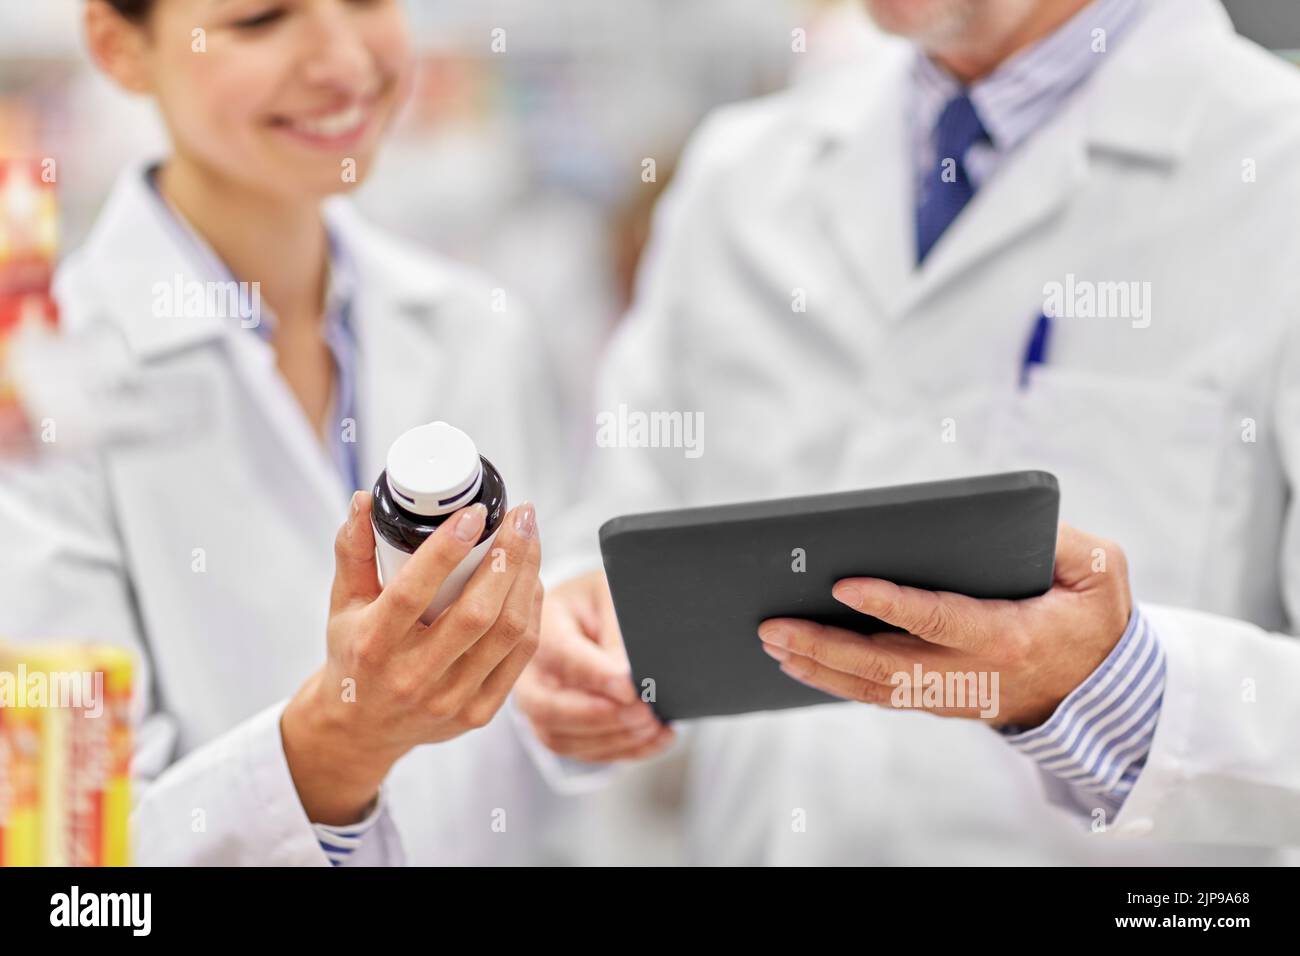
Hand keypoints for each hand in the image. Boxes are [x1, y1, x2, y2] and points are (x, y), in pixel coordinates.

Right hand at [282, 492, 541, 824]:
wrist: (361, 729)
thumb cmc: (354, 654)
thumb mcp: (342, 603)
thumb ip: (353, 550)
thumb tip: (364, 500)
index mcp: (373, 645)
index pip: (413, 592)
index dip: (447, 550)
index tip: (475, 513)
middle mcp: (412, 677)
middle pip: (477, 613)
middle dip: (509, 556)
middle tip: (521, 516)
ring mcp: (450, 700)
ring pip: (508, 633)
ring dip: (527, 579)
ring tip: (530, 540)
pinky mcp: (478, 714)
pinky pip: (521, 656)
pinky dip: (532, 613)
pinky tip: (531, 582)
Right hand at [515, 569, 673, 761]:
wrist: (589, 615)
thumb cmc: (602, 602)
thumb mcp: (612, 598)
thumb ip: (617, 633)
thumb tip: (627, 679)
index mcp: (542, 625)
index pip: (560, 655)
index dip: (595, 675)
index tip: (630, 687)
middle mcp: (530, 671)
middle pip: (547, 708)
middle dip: (598, 717)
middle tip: (643, 712)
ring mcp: (539, 704)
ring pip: (563, 738)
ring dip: (613, 738)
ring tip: (653, 726)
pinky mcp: (557, 729)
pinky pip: (584, 753)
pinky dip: (624, 751)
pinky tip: (658, 738)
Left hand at [757, 524, 1132, 727]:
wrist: (1102, 690)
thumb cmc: (1093, 616)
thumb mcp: (1099, 569)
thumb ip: (1061, 542)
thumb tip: (1011, 519)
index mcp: (1009, 635)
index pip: (938, 619)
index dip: (889, 604)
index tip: (841, 585)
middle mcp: (973, 673)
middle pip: (886, 665)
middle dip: (824, 646)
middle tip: (771, 626)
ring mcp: (952, 694)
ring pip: (874, 688)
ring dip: (819, 667)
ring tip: (771, 643)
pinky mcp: (938, 701)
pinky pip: (880, 694)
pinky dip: (835, 681)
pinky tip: (798, 661)